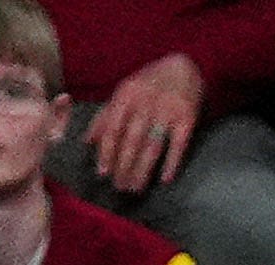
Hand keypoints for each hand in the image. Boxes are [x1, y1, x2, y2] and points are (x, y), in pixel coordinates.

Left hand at [84, 47, 203, 189]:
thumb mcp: (125, 93)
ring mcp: (168, 109)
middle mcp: (147, 101)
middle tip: (120, 186)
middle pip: (132, 141)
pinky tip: (164, 180)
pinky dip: (171, 163)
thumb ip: (106, 115)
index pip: (113, 128)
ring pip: (152, 146)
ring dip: (143, 170)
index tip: (103, 173)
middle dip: (124, 167)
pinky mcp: (187, 116)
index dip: (107, 152)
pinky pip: (178, 145)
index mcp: (127, 94)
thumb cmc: (148, 85)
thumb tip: (88, 141)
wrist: (183, 67)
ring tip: (135, 188)